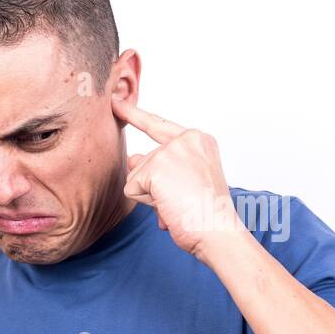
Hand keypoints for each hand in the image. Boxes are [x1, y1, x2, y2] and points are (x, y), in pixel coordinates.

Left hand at [113, 97, 242, 260]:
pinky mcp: (155, 168)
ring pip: (137, 176)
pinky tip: (170, 207)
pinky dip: (147, 204)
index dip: (136, 115)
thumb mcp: (187, 180)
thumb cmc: (209, 213)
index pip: (159, 125)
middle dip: (155, 187)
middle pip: (145, 162)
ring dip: (152, 197)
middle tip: (185, 200)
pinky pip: (132, 189)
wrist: (218, 231)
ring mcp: (169, 152)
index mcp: (198, 140)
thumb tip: (131, 158)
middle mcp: (185, 139)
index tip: (116, 101)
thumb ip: (161, 165)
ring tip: (179, 204)